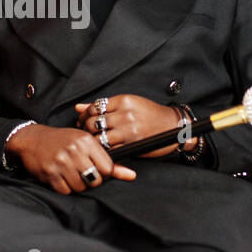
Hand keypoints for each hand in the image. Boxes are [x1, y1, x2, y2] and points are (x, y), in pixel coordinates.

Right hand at [5, 124, 135, 193]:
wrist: (33, 140)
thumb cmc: (63, 141)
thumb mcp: (86, 144)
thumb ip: (109, 160)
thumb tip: (131, 175)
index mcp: (86, 141)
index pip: (107, 168)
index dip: (104, 173)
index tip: (97, 170)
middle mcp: (74, 151)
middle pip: (95, 180)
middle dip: (91, 181)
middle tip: (82, 172)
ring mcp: (61, 163)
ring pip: (81, 187)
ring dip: (77, 185)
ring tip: (71, 174)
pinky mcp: (50, 174)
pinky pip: (65, 191)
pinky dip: (65, 188)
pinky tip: (61, 177)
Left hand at [74, 94, 194, 158]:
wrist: (173, 125)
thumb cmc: (149, 113)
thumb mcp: (128, 103)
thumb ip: (103, 106)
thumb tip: (78, 107)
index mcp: (123, 100)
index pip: (93, 107)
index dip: (84, 115)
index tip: (82, 120)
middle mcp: (125, 114)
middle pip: (93, 123)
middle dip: (85, 128)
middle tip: (85, 132)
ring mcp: (129, 130)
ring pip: (99, 137)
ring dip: (92, 141)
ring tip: (92, 141)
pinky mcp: (133, 144)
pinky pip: (110, 149)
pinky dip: (103, 151)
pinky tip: (102, 149)